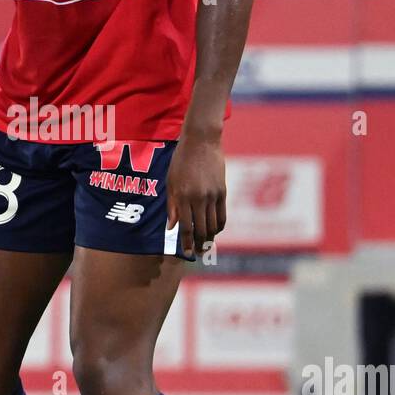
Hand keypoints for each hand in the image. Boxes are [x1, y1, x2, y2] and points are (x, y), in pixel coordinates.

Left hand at [166, 133, 226, 255]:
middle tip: (197, 253)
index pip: (186, 227)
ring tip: (206, 244)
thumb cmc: (181, 160)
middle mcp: (199, 198)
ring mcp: (212, 196)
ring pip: (213, 225)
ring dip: (210, 238)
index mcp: (183, 196)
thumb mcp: (171, 182)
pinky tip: (214, 230)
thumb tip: (171, 227)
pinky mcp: (222, 192)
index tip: (186, 253)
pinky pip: (222, 215)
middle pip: (201, 230)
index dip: (186, 243)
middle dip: (199, 244)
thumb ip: (171, 206)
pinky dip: (219, 226)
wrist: (201, 142)